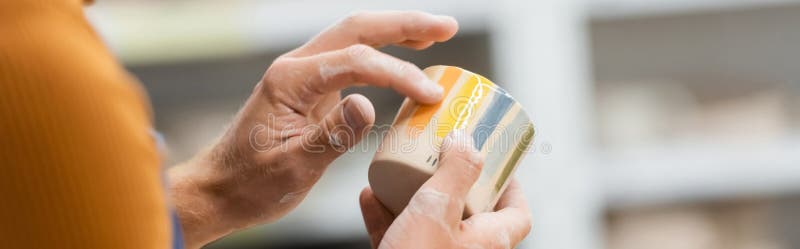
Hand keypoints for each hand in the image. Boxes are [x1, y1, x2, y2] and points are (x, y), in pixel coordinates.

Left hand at [167, 11, 457, 247]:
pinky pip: (351, 62)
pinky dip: (383, 56)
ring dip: (395, 32)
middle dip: (404, 25)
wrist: (219, 190)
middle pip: (356, 29)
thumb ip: (332, 136)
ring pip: (354, 38)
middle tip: (446, 27)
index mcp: (290, 81)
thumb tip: (368, 104)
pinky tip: (404, 63)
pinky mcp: (310, 91)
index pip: (355, 61)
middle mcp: (296, 69)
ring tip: (435, 36)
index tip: (431, 95)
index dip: (397, 74)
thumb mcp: (293, 167)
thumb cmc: (251, 183)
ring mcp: (303, 77)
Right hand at [359, 132, 532, 248]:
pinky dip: (385, 216)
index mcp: (487, 242)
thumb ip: (455, 172)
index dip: (513, 187)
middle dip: (451, 182)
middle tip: (440, 157)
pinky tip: (368, 196)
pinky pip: (399, 236)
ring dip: (411, 194)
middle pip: (469, 212)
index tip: (499, 162)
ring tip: (398, 170)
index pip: (517, 213)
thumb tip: (468, 140)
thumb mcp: (438, 210)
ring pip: (429, 223)